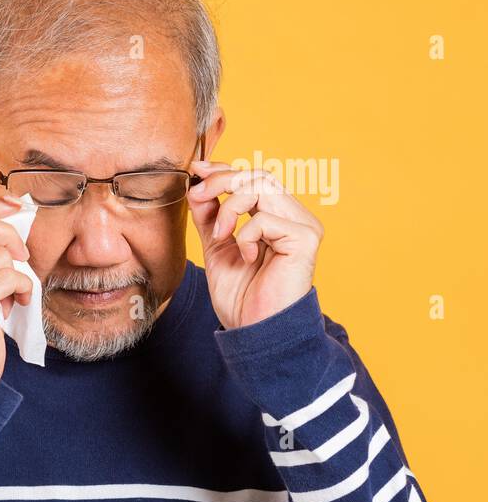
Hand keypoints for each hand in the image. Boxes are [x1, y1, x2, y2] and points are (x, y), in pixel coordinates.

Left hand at [186, 160, 323, 329]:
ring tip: (220, 233)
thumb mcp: (217, 249)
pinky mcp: (305, 239)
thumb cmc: (242, 297)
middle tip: (197, 195)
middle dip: (221, 180)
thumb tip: (198, 186)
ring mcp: (303, 226)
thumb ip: (211, 218)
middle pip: (258, 175)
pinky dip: (246, 235)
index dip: (224, 169)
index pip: (253, 178)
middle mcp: (293, 217)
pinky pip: (266, 218)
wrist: (256, 331)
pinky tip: (247, 257)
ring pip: (262, 187)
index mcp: (276, 217)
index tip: (196, 170)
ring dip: (229, 206)